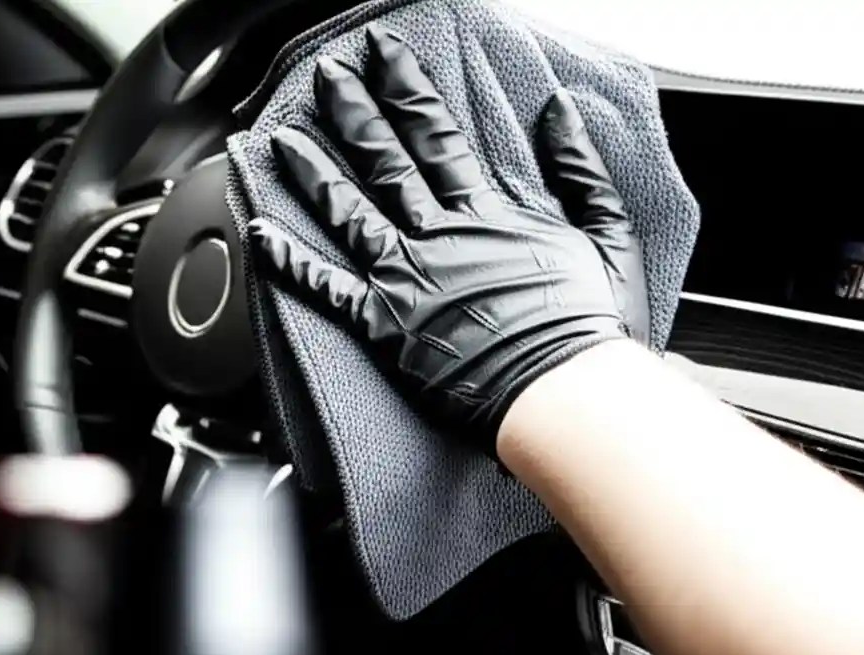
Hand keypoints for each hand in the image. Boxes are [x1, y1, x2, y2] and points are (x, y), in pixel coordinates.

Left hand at [249, 24, 647, 453]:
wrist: (563, 393)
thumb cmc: (585, 327)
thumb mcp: (605, 234)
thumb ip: (581, 168)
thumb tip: (561, 109)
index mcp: (485, 214)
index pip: (436, 134)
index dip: (405, 87)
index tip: (382, 52)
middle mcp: (437, 237)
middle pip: (384, 160)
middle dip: (352, 111)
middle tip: (324, 74)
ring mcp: (406, 280)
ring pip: (348, 212)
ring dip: (313, 172)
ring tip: (282, 138)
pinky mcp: (385, 326)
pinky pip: (328, 290)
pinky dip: (291, 264)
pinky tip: (258, 234)